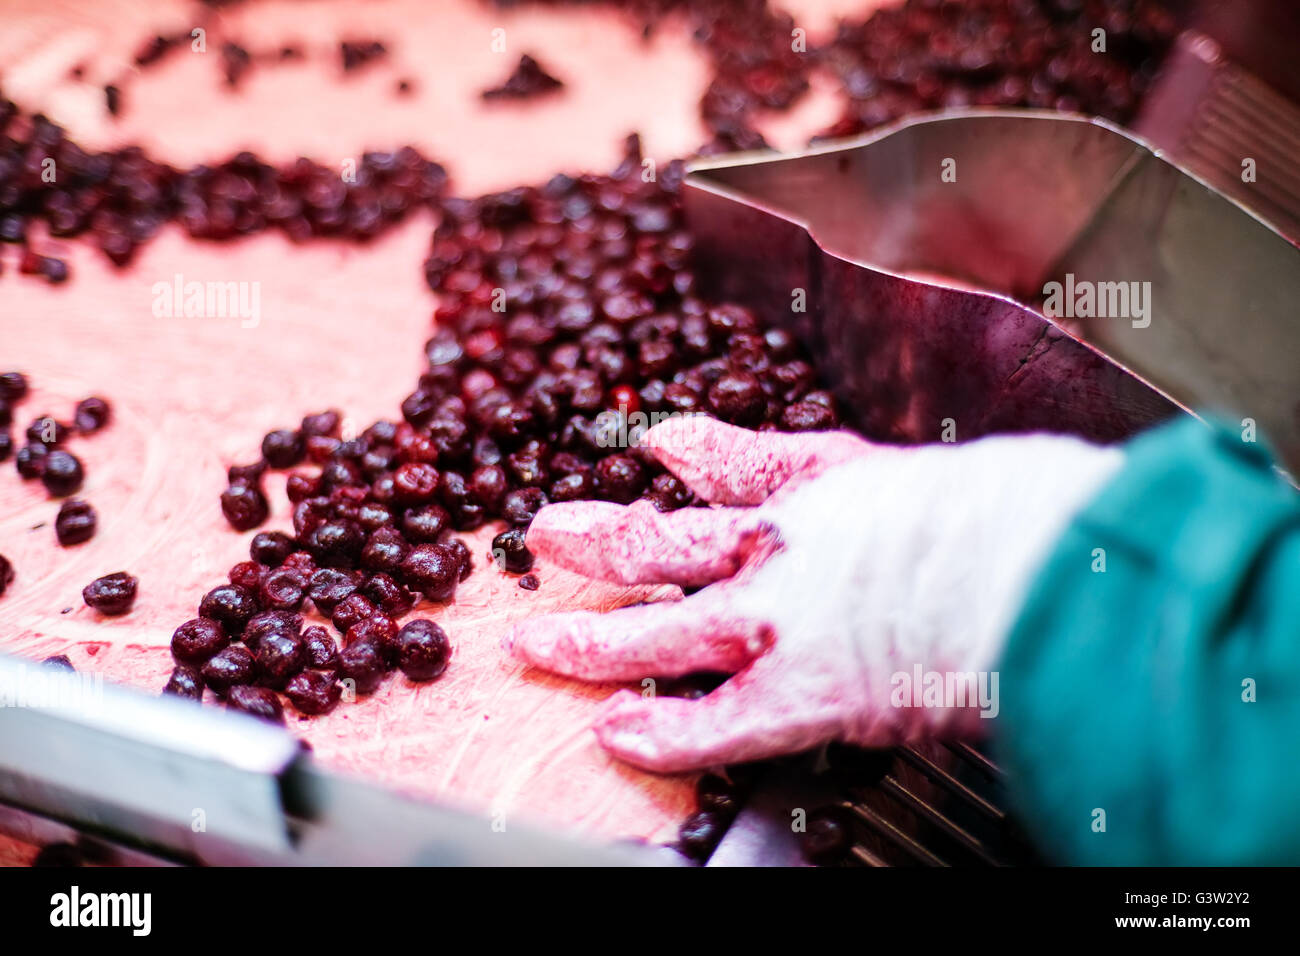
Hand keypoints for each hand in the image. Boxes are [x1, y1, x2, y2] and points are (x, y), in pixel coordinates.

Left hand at [507, 417, 1121, 771]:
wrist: (1039, 564)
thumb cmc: (1021, 514)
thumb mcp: (955, 474)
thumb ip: (911, 489)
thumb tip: (939, 491)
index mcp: (825, 485)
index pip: (736, 463)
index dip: (688, 450)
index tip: (654, 441)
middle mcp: (780, 548)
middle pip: (663, 542)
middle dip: (597, 540)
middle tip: (548, 535)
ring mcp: (775, 622)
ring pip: (657, 632)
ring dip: (590, 641)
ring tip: (537, 647)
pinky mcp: (795, 695)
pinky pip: (708, 724)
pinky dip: (658, 734)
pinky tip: (614, 734)